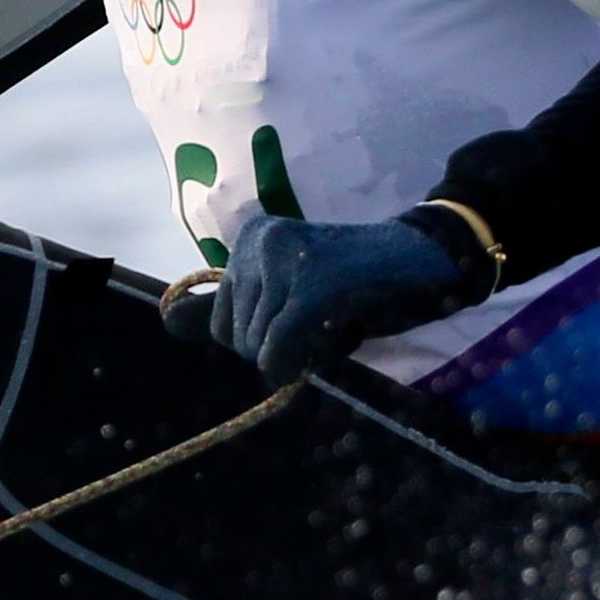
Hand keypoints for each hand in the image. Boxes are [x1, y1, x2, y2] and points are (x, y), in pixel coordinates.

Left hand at [162, 212, 492, 384]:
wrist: (430, 260)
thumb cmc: (362, 284)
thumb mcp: (287, 293)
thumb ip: (231, 307)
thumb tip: (169, 322)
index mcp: (250, 239)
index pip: (217, 323)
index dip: (264, 335)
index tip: (307, 311)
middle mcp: (258, 242)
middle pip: (235, 339)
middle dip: (281, 345)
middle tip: (331, 313)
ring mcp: (285, 261)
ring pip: (258, 351)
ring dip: (304, 351)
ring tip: (342, 313)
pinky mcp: (313, 288)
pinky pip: (278, 355)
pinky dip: (303, 361)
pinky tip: (342, 330)